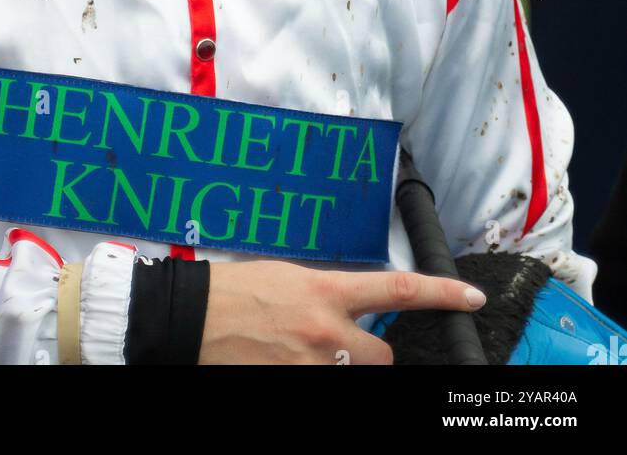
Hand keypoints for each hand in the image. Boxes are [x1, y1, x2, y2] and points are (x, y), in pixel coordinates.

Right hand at [198, 260, 486, 364]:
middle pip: (382, 355)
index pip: (397, 290)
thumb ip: (327, 292)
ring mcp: (311, 365)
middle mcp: (326, 332)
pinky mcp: (295, 386)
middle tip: (338, 344)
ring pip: (357, 374)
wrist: (192, 318)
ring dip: (342, 367)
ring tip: (306, 352)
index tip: (470, 297)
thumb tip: (352, 304)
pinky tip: (291, 361)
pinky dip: (316, 373)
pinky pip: (325, 387)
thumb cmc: (236, 290)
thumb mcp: (289, 277)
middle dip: (369, 353)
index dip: (441, 294)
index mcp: (325, 292)